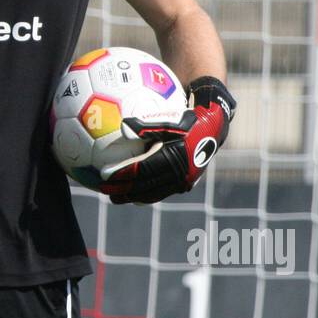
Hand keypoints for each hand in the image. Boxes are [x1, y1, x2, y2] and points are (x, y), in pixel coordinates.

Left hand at [99, 76, 234, 204]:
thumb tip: (123, 126)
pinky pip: (162, 193)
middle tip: (104, 191)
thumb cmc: (188, 120)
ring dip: (133, 197)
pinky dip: (146, 195)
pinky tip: (135, 196)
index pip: (140, 171)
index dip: (122, 175)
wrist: (213, 128)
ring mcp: (182, 182)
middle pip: (144, 187)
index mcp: (171, 159)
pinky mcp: (185, 184)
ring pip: (153, 194)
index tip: (104, 176)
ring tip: (116, 198)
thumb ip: (147, 125)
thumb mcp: (169, 120)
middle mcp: (177, 174)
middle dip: (123, 191)